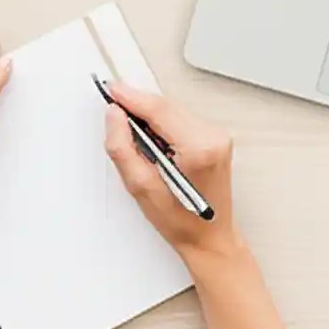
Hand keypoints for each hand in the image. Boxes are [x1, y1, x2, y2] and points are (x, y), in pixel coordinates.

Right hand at [103, 83, 239, 263]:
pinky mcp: (214, 138)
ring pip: (172, 111)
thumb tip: (115, 116)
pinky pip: (180, 120)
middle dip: (138, 106)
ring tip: (135, 140)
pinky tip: (154, 145)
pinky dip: (162, 126)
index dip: (131, 97)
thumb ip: (123, 148)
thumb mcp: (141, 188)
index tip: (111, 90)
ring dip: (150, 118)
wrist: (209, 237)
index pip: (159, 110)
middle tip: (114, 114)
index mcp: (199, 148)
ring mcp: (217, 136)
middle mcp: (213, 137)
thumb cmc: (182, 222)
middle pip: (166, 106)